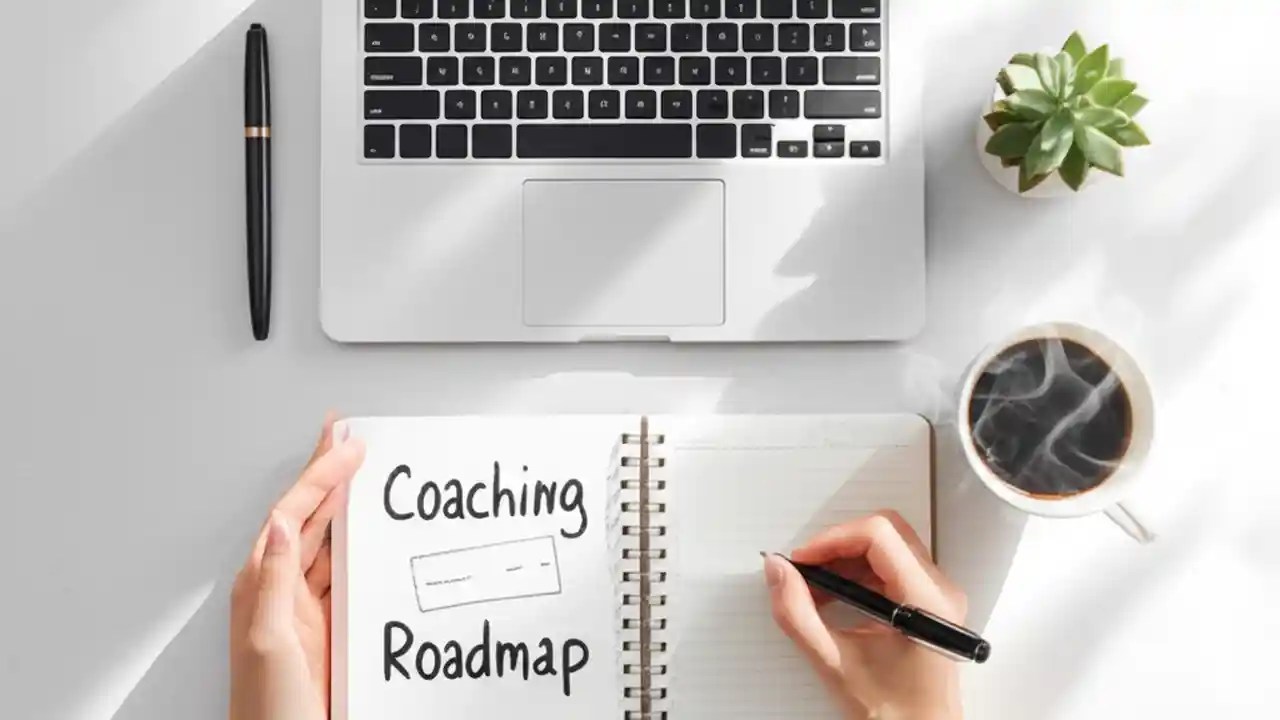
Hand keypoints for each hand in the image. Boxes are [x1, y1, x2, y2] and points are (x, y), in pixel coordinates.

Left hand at [230, 415, 365, 719]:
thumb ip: (275, 582)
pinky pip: (342, 572)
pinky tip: (367, 530)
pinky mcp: (326, 627)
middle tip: (345, 436)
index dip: (320, 475)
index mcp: (262, 586)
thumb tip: (280, 526)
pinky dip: (356, 543)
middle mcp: (281, 591)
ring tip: (356, 468)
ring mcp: (304, 609)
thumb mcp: (270, 640)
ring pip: (327, 540)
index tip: (345, 444)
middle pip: (307, 516)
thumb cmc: (268, 710)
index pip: (292, 514)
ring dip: (341, 502)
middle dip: (326, 473)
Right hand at [763, 511, 966, 719]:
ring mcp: (937, 595)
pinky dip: (857, 573)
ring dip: (844, 559)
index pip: (878, 536)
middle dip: (837, 545)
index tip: (804, 559)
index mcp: (925, 601)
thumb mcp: (833, 662)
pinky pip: (891, 566)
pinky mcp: (928, 602)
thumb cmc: (893, 712)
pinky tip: (833, 598)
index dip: (833, 539)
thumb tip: (778, 572)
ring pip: (887, 546)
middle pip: (884, 533)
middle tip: (805, 568)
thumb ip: (797, 613)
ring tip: (814, 587)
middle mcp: (939, 591)